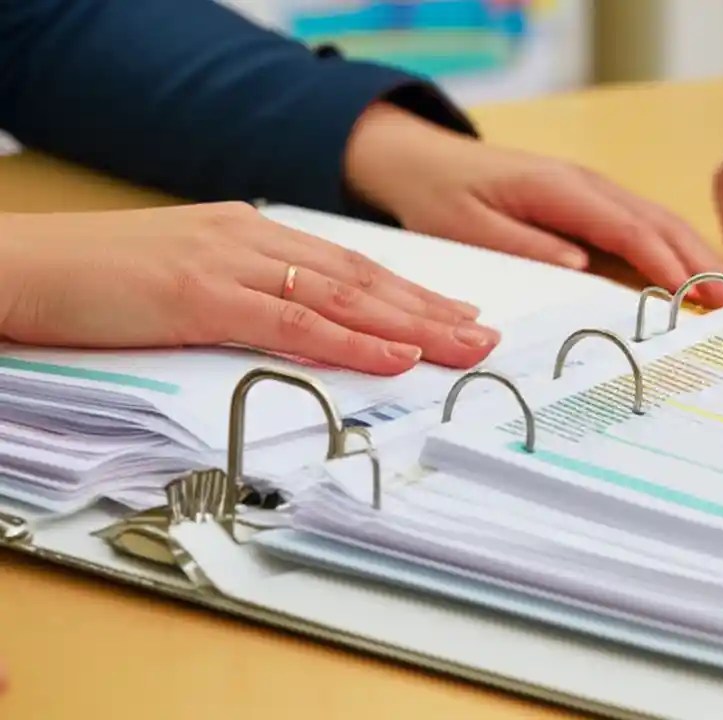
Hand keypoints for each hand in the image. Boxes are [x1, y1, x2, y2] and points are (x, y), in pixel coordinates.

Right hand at [0, 203, 499, 373]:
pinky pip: (292, 322)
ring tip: (464, 346)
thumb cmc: (95, 279)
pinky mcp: (201, 295)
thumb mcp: (184, 278)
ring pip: (343, 297)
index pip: (348, 267)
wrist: (18, 265)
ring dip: (411, 326)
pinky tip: (394, 355)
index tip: (454, 314)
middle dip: (430, 310)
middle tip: (484, 337)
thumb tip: (293, 327)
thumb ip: (242, 295)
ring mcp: (229, 263)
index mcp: (249, 234)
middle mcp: (251, 239)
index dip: (408, 293)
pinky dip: (350, 340)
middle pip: (362, 280)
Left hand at [345, 103, 722, 307]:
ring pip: (660, 221)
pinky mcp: (594, 203)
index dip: (665, 261)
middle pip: (657, 222)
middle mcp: (587, 184)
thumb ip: (525, 246)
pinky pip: (646, 225)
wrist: (425, 162)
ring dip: (700, 255)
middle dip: (701, 261)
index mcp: (558, 189)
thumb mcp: (468, 228)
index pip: (626, 228)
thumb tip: (582, 266)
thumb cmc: (443, 197)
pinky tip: (702, 273)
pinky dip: (680, 249)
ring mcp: (594, 190)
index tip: (696, 293)